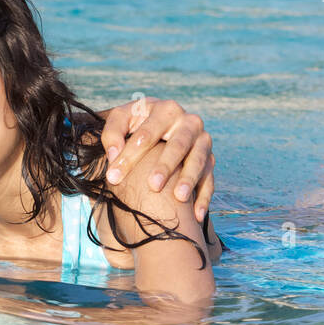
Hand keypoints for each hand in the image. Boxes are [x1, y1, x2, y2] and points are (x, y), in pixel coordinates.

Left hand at [100, 97, 213, 221]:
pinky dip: (204, 196)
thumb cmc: (137, 122)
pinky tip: (195, 214)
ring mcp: (203, 141)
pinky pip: (210, 178)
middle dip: (166, 165)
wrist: (164, 122)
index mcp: (166, 110)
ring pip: (198, 160)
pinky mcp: (210, 159)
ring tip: (178, 198)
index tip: (113, 177)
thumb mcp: (122, 119)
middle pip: (178, 145)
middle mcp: (189, 122)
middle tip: (152, 186)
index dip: (129, 156)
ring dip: (189, 179)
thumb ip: (112, 133)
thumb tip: (114, 156)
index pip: (146, 134)